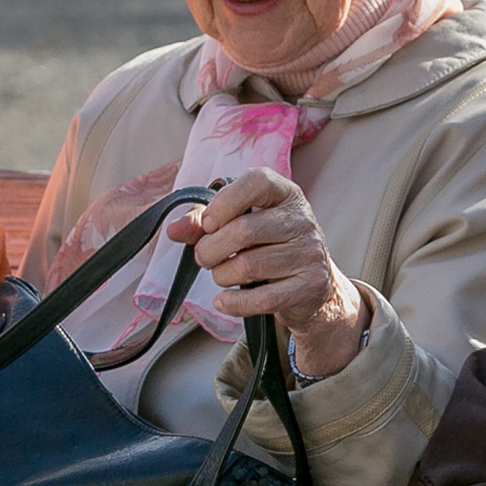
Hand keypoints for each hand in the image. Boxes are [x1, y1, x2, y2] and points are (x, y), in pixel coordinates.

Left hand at [165, 168, 369, 377]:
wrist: (312, 286)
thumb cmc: (268, 246)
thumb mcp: (239, 224)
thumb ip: (203, 222)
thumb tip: (173, 230)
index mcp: (285, 194)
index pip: (257, 182)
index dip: (224, 203)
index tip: (208, 224)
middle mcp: (302, 220)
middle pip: (243, 231)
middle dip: (211, 249)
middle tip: (204, 257)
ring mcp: (309, 254)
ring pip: (248, 267)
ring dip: (221, 276)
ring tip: (221, 275)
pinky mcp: (309, 287)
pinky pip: (261, 299)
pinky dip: (233, 303)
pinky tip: (224, 300)